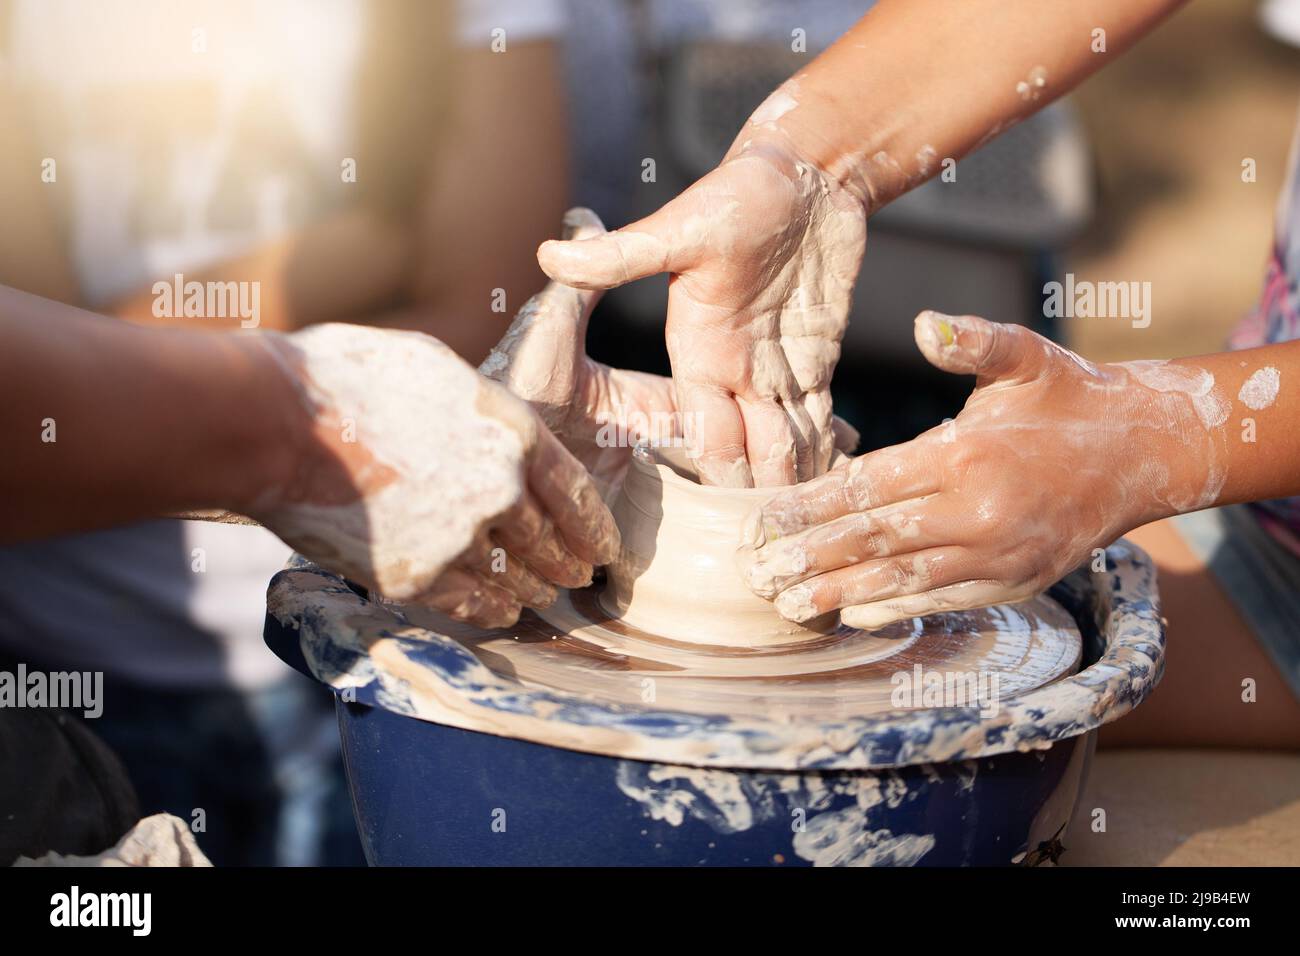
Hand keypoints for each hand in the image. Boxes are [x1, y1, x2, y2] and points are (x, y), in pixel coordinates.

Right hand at [246, 323, 617, 627]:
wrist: (278, 424)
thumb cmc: (350, 379)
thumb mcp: (439, 367)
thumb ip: (484, 406)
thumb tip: (499, 422)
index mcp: (514, 434)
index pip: (576, 495)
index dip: (595, 528)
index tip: (604, 548)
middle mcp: (500, 491)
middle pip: (550, 543)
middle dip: (567, 564)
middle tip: (577, 578)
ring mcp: (458, 539)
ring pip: (513, 580)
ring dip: (531, 592)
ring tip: (538, 597)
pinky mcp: (415, 576)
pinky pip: (469, 606)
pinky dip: (489, 613)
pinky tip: (498, 613)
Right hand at [489, 208, 861, 496]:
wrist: (802, 173)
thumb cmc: (737, 192)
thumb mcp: (680, 227)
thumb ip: (621, 255)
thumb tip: (548, 252)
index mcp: (696, 352)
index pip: (707, 429)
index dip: (724, 472)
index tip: (736, 518)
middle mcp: (730, 369)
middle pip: (747, 449)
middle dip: (763, 492)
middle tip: (783, 543)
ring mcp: (772, 367)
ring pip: (784, 440)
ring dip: (798, 477)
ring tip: (817, 524)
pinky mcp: (812, 356)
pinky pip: (817, 415)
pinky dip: (826, 446)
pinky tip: (839, 480)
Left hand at [739, 311, 1221, 629]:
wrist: (1146, 454)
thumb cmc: (1070, 399)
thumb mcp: (1027, 356)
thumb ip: (973, 341)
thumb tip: (924, 325)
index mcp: (966, 455)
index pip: (868, 487)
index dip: (809, 507)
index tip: (760, 522)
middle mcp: (977, 513)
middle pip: (874, 540)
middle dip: (810, 558)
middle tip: (755, 573)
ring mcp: (998, 556)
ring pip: (903, 579)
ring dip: (841, 594)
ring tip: (788, 603)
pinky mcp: (1015, 583)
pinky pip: (944, 601)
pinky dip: (896, 608)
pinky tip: (851, 615)